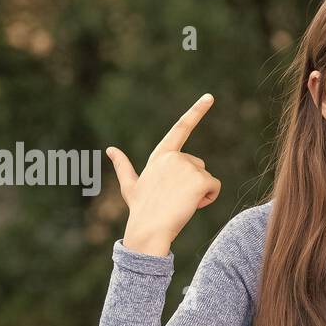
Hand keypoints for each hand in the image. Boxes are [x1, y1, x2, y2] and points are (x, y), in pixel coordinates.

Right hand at [107, 93, 221, 253]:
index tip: (210, 97)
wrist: (148, 229)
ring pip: (207, 178)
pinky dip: (208, 198)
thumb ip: (123, 165)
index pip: (181, 128)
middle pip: (198, 166)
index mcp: (160, 155)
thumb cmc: (140, 210)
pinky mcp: (199, 178)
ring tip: (180, 204)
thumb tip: (110, 149)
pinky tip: (191, 206)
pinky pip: (215, 187)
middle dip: (192, 183)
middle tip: (175, 199)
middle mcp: (174, 156)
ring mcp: (187, 166)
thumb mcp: (130, 185)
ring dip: (200, 193)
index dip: (196, 111)